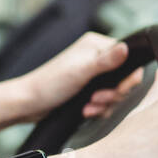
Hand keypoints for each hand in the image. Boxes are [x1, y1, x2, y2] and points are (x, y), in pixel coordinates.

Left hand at [20, 32, 143, 120]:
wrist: (29, 103)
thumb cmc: (50, 84)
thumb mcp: (81, 71)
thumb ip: (106, 61)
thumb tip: (126, 47)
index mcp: (96, 45)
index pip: (128, 58)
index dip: (127, 78)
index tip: (118, 89)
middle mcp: (96, 58)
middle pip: (124, 78)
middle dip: (113, 94)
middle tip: (97, 98)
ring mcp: (92, 75)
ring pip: (115, 92)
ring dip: (104, 104)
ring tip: (89, 107)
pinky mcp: (88, 91)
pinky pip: (105, 102)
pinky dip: (98, 109)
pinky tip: (86, 111)